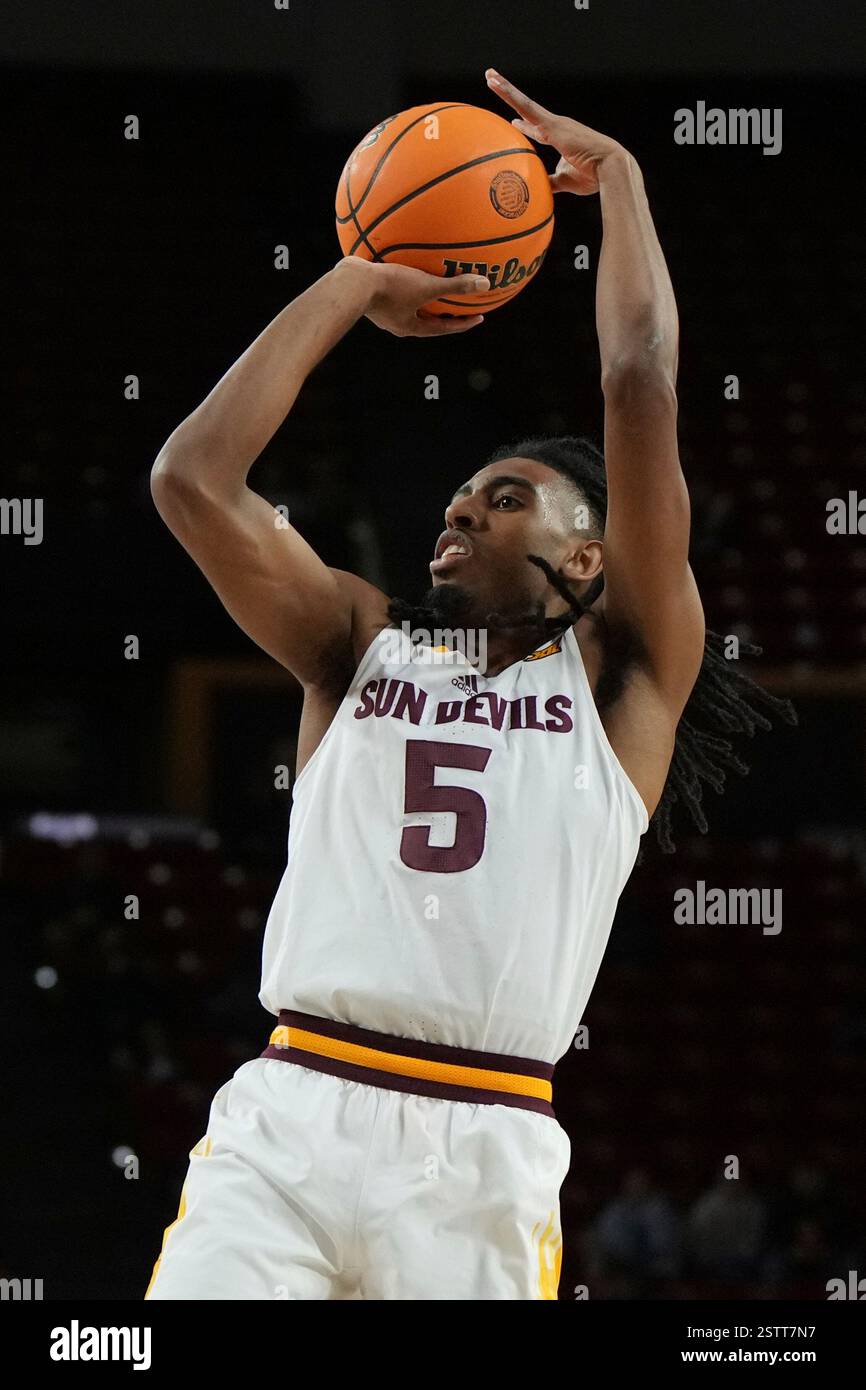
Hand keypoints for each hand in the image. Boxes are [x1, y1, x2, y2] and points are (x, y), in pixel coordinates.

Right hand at [336, 257, 488, 336]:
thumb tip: (484, 284)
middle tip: (458, 304)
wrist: (350, 283)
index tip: (477, 318)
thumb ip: (455, 286)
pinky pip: (395, 288)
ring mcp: (382, 310)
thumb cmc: (389, 289)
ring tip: (433, 283)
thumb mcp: (426, 286)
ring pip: (409, 304)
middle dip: (442, 311)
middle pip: (426, 319)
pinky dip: (406, 279)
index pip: (442, 328)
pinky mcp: (372, 294)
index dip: (462, 324)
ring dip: (422, 296)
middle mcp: (396, 322)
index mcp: (409, 327)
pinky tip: (407, 264)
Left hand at [485, 68, 628, 195]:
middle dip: (511, 97)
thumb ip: (551, 182)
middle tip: (493, 82)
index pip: (538, 129)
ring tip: (490, 75)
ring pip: (524, 103)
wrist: (610, 167)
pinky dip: (511, 95)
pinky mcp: (552, 125)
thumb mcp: (566, 180)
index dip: (526, 126)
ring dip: (506, 89)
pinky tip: (497, 85)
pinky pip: (526, 107)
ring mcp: (554, 123)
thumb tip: (537, 189)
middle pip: (528, 110)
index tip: (515, 123)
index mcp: (561, 138)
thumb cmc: (593, 176)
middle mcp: (557, 126)